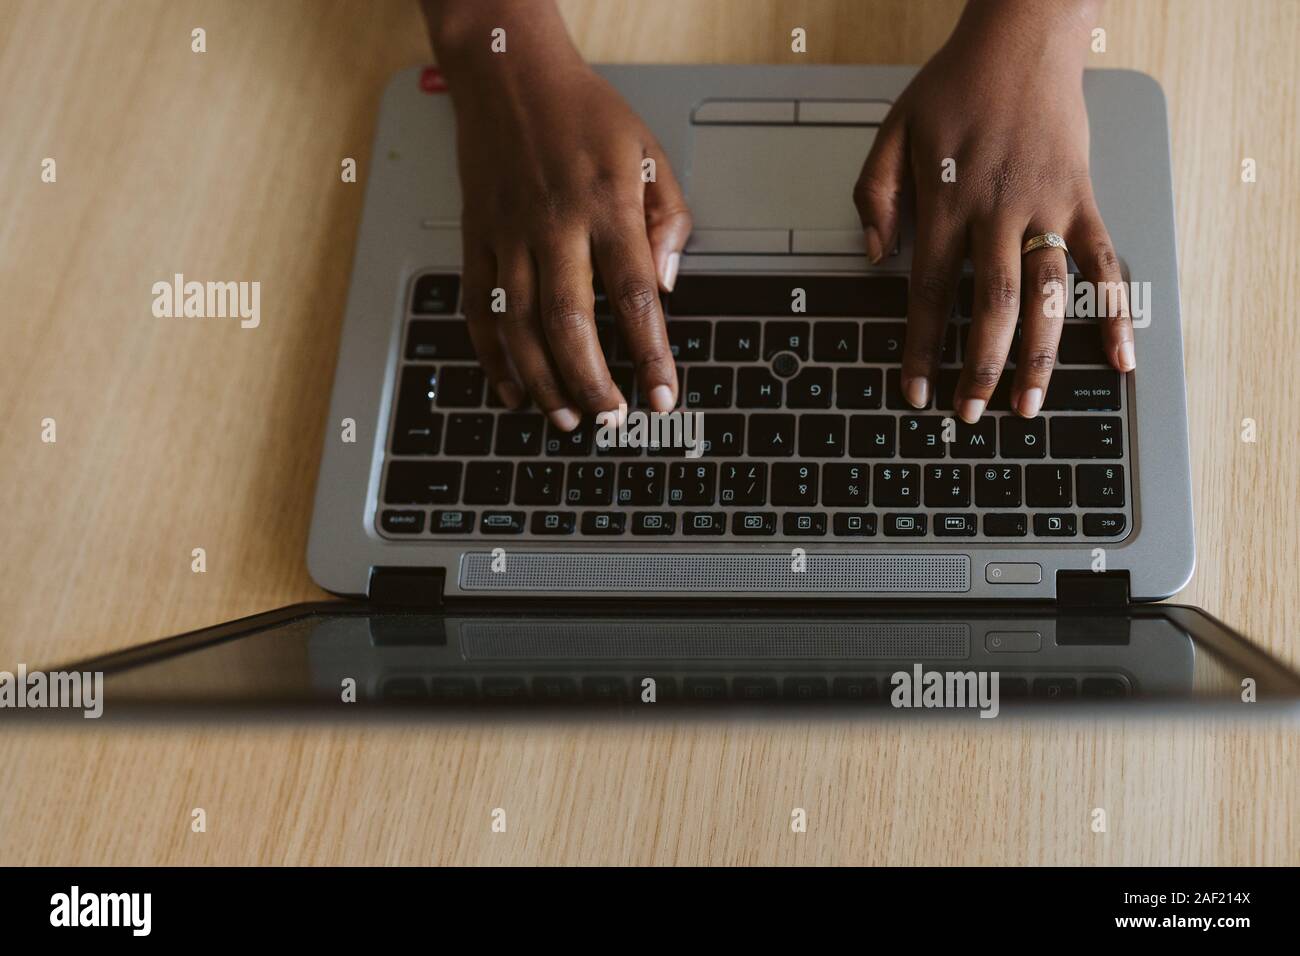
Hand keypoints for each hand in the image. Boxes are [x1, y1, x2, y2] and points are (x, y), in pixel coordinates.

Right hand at [431, 5, 690, 428]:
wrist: (510, 76)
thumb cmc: (586, 115)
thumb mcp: (651, 153)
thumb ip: (670, 221)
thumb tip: (667, 287)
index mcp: (607, 205)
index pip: (635, 296)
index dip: (651, 354)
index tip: (663, 396)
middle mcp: (554, 225)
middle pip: (570, 323)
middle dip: (591, 383)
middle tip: (611, 419)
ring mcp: (508, 235)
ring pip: (520, 325)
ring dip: (544, 381)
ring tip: (567, 419)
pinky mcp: (476, 239)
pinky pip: (479, 309)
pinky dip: (493, 357)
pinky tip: (513, 389)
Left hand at [853, 0, 1133, 421]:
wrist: (1022, 36)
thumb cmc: (954, 84)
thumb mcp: (891, 131)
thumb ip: (874, 196)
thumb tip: (875, 257)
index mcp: (946, 204)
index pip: (930, 293)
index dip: (922, 348)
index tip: (916, 390)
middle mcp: (997, 213)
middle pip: (990, 307)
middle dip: (979, 368)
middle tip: (969, 412)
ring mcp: (1046, 207)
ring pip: (1045, 295)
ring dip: (1039, 356)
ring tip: (1029, 405)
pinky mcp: (1082, 198)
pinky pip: (1104, 262)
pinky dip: (1113, 311)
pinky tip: (1118, 357)